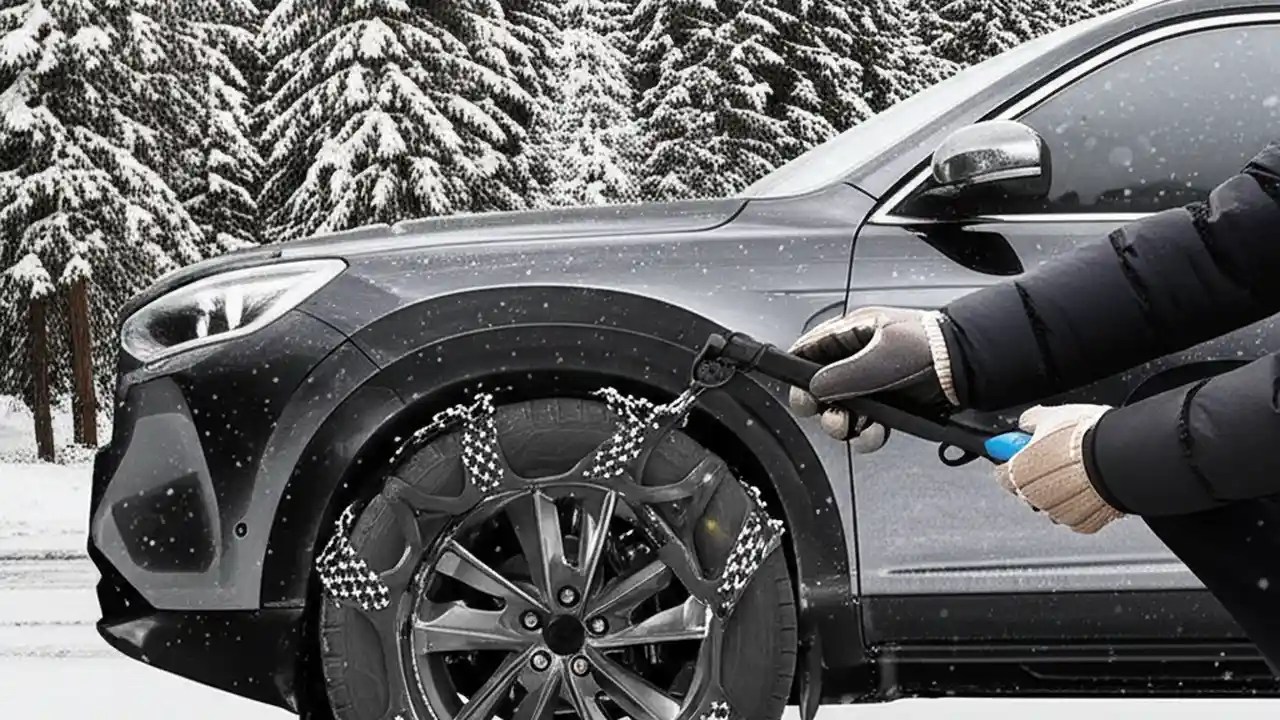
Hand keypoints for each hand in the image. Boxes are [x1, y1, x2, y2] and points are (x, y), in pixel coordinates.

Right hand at [788, 307, 958, 447]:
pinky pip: (867, 423)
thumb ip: (843, 375)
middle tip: (830, 416)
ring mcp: (874, 382)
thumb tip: (814, 388)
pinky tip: (875, 433)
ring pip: (843, 409)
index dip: (799, 370)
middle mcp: (860, 358)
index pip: (812, 349)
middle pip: (823, 386)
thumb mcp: (880, 358)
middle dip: (822, 405)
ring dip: (845, 424)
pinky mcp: (890, 404)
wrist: (969, 368)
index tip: (796, 390)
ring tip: (852, 427)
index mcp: (855, 333)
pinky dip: (867, 433)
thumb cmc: (930, 348)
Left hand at [994, 404, 1123, 533]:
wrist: (1121, 456)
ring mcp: (1059, 513)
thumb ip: (1031, 422)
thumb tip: (1026, 423)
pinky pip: (1078, 514)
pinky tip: (1094, 486)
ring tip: (1082, 471)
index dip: (1014, 461)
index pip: (1003, 474)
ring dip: (1062, 491)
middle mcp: (1034, 498)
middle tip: (1058, 458)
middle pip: (1027, 491)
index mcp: (1019, 473)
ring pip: (1052, 504)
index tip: (1023, 453)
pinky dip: (1084, 503)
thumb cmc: (1084, 437)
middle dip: (1038, 477)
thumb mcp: (1051, 416)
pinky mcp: (1084, 523)